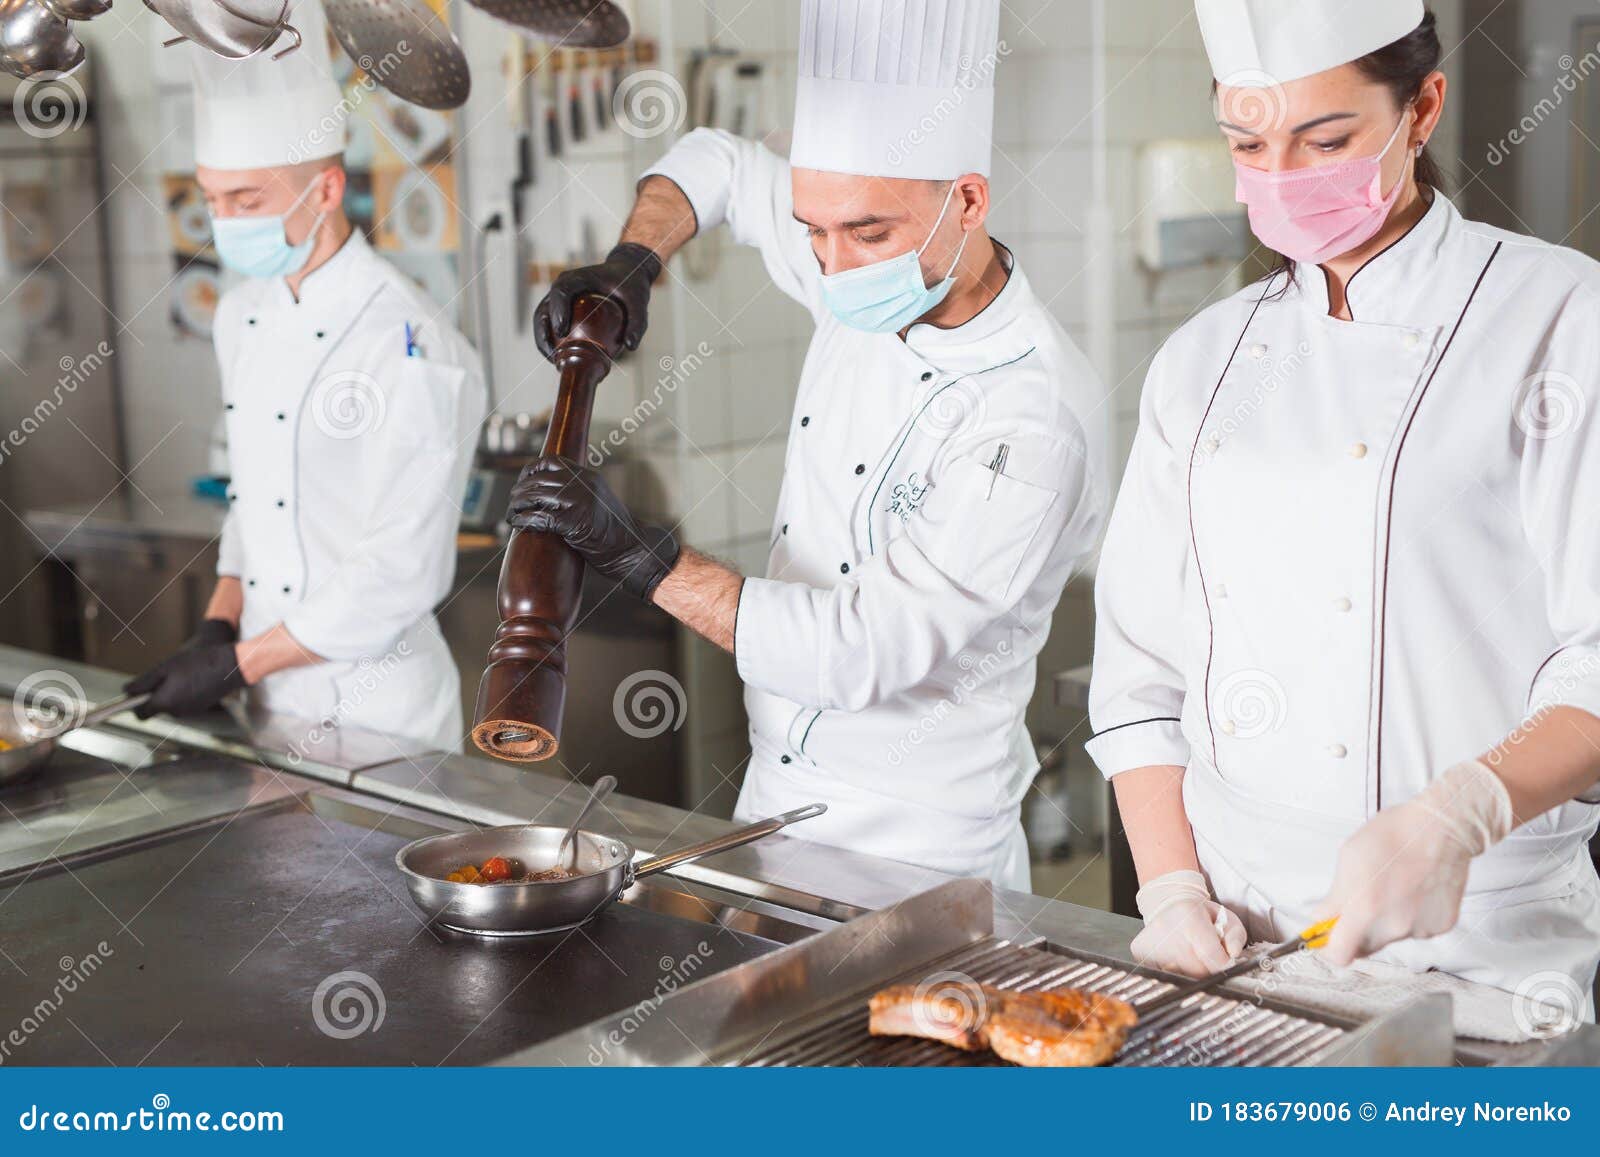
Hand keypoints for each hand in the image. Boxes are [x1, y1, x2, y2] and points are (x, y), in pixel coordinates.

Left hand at [126, 618, 246, 717]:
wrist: (231, 665)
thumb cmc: (199, 663)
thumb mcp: (165, 667)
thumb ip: (143, 682)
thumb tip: (127, 691)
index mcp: (165, 702)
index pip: (140, 713)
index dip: (134, 704)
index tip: (134, 694)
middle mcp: (176, 712)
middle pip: (156, 708)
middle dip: (155, 694)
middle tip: (162, 675)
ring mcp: (190, 711)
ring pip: (170, 704)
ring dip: (170, 692)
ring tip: (181, 673)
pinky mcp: (200, 707)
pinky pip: (184, 702)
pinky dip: (183, 693)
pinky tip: (192, 678)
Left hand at [507, 456, 679, 600]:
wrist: (632, 551)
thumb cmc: (614, 533)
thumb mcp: (598, 501)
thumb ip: (579, 492)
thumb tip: (549, 494)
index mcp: (588, 477)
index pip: (553, 461)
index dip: (532, 469)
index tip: (523, 481)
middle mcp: (583, 485)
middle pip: (539, 478)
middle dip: (520, 490)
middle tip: (513, 503)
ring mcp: (579, 502)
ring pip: (535, 495)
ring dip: (517, 505)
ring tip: (511, 514)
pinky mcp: (573, 522)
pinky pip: (538, 516)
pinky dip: (523, 520)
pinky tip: (518, 524)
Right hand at [533, 242, 661, 359]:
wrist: (625, 274)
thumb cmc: (630, 285)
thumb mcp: (638, 300)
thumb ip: (638, 321)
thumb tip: (631, 346)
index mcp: (578, 278)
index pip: (561, 291)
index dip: (558, 310)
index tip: (561, 331)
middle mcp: (563, 285)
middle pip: (544, 308)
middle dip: (543, 333)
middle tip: (554, 356)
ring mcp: (558, 297)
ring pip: (541, 319)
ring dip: (543, 341)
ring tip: (554, 361)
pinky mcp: (560, 308)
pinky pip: (548, 325)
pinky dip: (549, 341)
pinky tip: (558, 359)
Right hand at [1130, 869, 1246, 976]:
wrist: (1169, 904)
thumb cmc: (1199, 914)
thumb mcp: (1225, 918)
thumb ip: (1236, 936)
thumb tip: (1233, 954)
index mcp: (1190, 917)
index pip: (1212, 957)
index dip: (1222, 964)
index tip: (1222, 961)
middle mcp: (1166, 928)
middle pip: (1196, 970)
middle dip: (1206, 968)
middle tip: (1204, 954)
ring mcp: (1150, 941)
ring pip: (1179, 975)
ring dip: (1188, 971)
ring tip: (1189, 954)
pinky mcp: (1140, 951)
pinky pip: (1162, 974)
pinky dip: (1172, 971)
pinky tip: (1175, 958)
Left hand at [1316, 759, 1512, 965]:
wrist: (1441, 829)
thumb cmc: (1395, 835)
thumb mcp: (1349, 858)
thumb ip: (1335, 896)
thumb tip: (1323, 917)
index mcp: (1364, 909)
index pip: (1340, 954)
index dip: (1331, 948)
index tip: (1328, 937)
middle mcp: (1393, 926)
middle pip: (1365, 947)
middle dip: (1356, 931)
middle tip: (1361, 905)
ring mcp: (1419, 928)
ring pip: (1391, 936)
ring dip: (1386, 920)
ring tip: (1394, 887)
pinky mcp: (1440, 925)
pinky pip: (1416, 929)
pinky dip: (1412, 915)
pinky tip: (1415, 890)